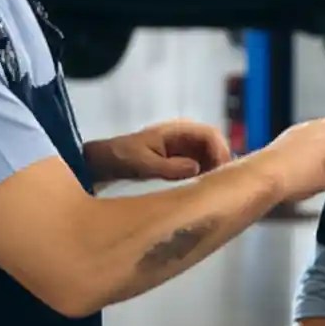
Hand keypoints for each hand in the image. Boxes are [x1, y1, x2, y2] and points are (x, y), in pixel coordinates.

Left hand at [86, 119, 232, 182]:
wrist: (102, 163)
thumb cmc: (120, 157)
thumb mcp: (142, 163)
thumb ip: (168, 166)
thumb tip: (196, 168)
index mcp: (177, 130)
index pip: (210, 135)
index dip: (220, 152)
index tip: (221, 173)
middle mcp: (185, 138)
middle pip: (215, 147)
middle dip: (221, 165)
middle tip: (222, 188)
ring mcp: (184, 151)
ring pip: (210, 160)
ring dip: (214, 174)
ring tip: (214, 194)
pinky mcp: (180, 165)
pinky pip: (200, 170)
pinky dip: (204, 180)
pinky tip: (202, 195)